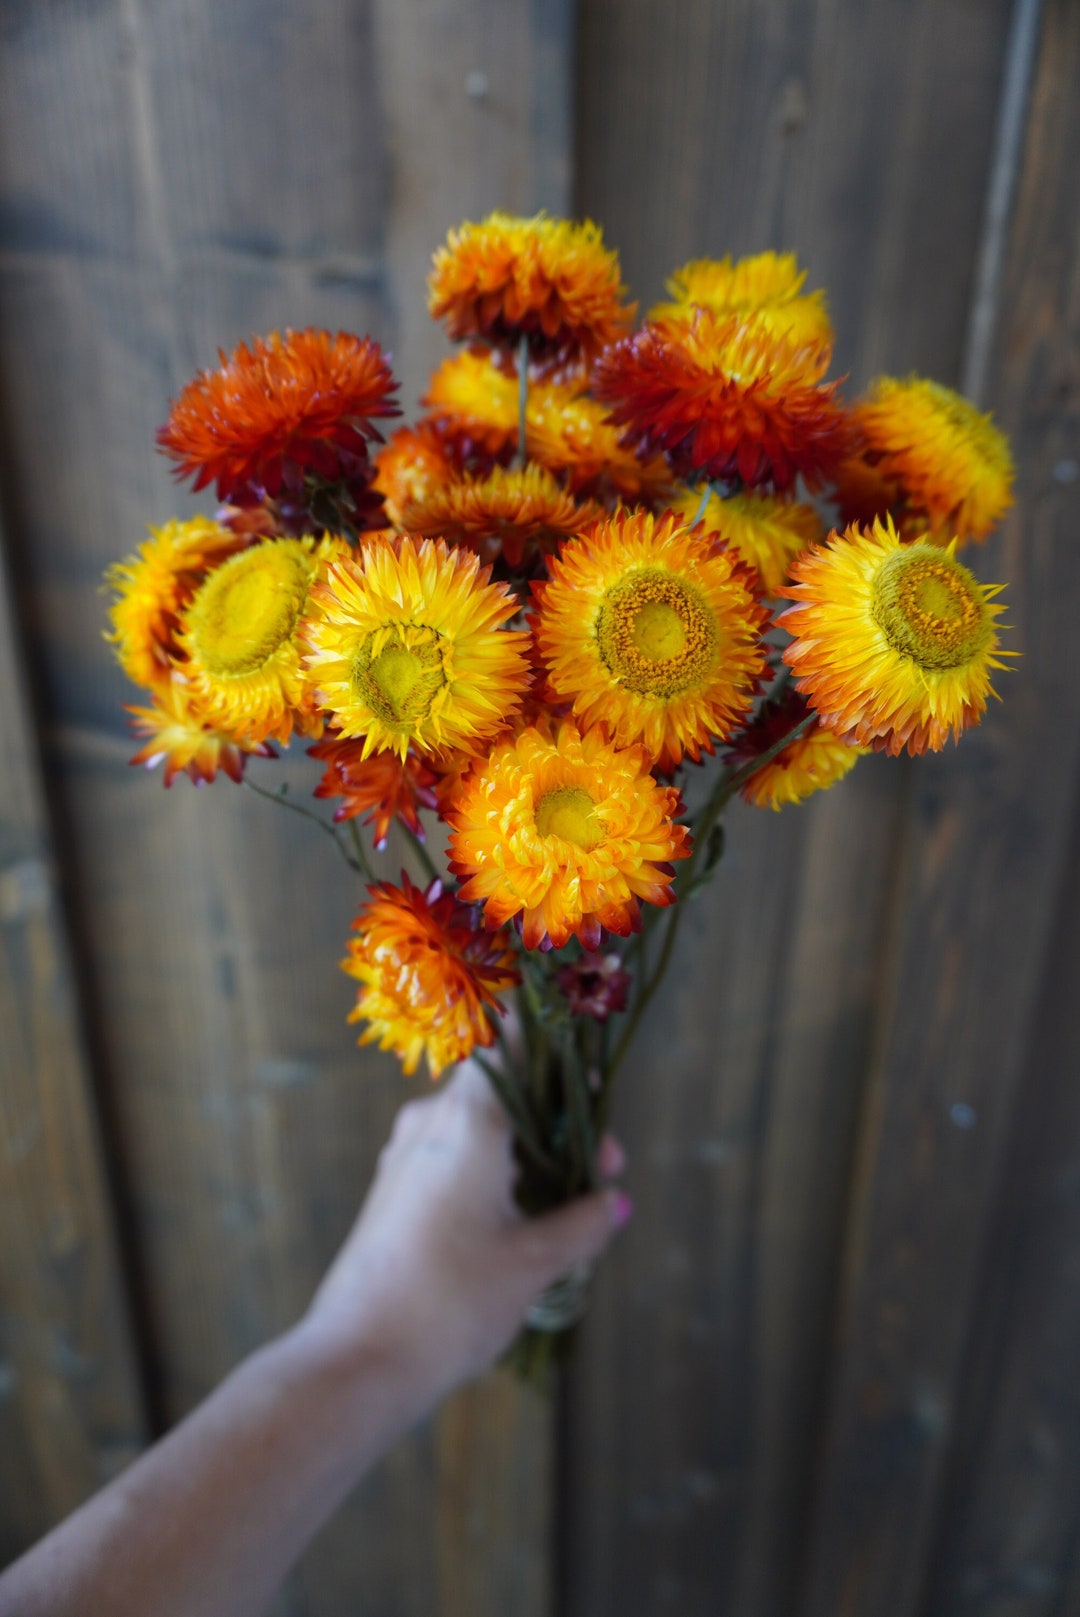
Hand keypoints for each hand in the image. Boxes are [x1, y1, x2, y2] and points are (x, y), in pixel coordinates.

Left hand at [299, 1057, 629, 1403]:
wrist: (357, 1360)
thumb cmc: (450, 1303)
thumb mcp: (533, 1262)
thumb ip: (584, 1222)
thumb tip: (614, 1202)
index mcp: (467, 1120)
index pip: (514, 1042)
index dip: (559, 1050)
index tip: (592, 1082)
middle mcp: (431, 1121)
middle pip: (506, 1091)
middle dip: (559, 1121)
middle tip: (603, 1169)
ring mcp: (407, 1154)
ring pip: (482, 1128)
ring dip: (530, 1152)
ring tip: (571, 1205)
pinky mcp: (395, 1189)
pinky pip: (456, 1157)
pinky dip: (496, 1172)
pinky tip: (524, 1220)